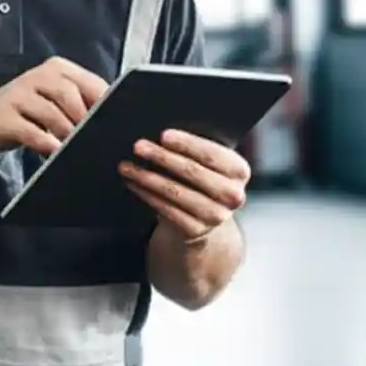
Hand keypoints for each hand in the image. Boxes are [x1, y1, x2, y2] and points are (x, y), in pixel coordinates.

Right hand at [0, 56, 107, 157]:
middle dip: (84, 120)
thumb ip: (81, 104)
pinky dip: (46, 144)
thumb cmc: (28, 113)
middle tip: (92, 139)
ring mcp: (18, 95)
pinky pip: (31, 132)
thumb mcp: (55, 101)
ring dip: (66, 134)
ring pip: (51, 113)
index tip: (113, 125)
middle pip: (70, 94)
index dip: (104, 106)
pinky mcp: (5, 117)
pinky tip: (53, 153)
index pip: (91, 83)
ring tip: (73, 148)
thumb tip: (114, 120)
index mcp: (57, 68)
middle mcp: (38, 76)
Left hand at [119, 129, 251, 242]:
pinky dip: (146, 194)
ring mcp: (216, 216)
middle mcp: (233, 195)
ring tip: (126, 166)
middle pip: (191, 171)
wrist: (206, 215)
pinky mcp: (196, 230)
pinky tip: (133, 183)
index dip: (187, 144)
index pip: (212, 154)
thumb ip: (195, 148)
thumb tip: (163, 135)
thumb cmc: (202, 177)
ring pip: (175, 191)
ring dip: (146, 177)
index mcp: (239, 170)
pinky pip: (166, 209)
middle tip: (138, 146)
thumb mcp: (208, 161)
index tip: (163, 135)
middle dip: (161, 156)